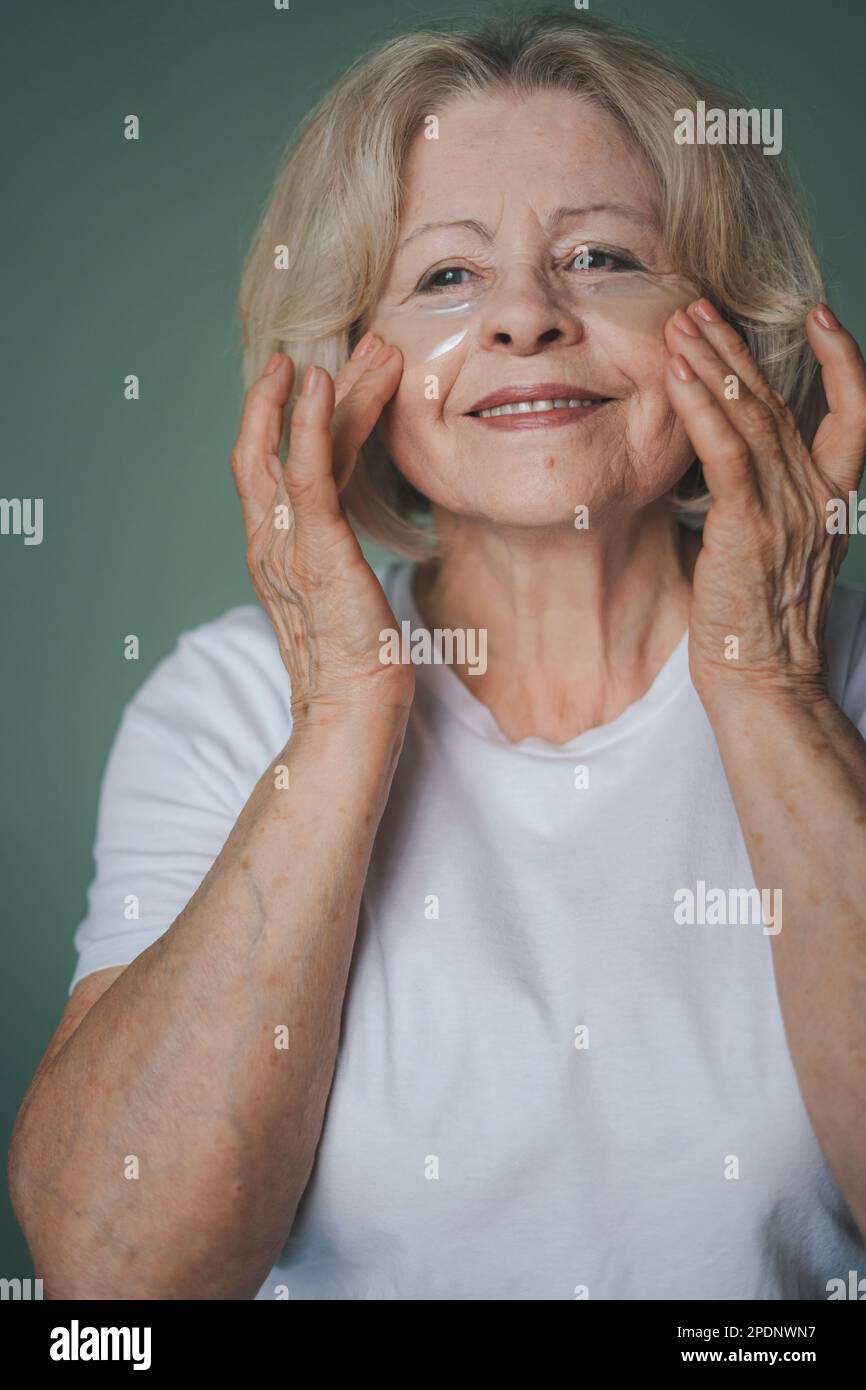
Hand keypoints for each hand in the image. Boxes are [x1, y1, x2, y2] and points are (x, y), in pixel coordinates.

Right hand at [230, 335, 414, 721]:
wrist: (355, 711)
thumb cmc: (359, 668)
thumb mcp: (346, 602)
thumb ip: (338, 566)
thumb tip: (357, 551)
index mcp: (275, 553)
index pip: (273, 467)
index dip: (285, 417)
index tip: (315, 375)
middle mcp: (269, 541)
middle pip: (277, 444)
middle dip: (315, 390)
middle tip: (360, 341)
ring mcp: (285, 542)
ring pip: (298, 447)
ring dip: (331, 391)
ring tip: (366, 345)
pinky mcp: (314, 548)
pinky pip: (306, 472)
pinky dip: (309, 423)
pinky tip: (323, 381)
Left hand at [663, 300, 865, 709]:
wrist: (767, 684)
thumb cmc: (760, 627)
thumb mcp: (781, 554)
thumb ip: (770, 505)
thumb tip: (732, 471)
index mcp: (831, 502)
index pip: (854, 415)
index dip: (842, 361)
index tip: (819, 317)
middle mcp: (816, 497)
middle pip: (781, 402)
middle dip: (738, 347)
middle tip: (700, 305)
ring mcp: (786, 510)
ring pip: (752, 418)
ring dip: (712, 364)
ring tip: (680, 323)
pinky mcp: (748, 527)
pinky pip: (725, 454)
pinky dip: (702, 409)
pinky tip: (678, 375)